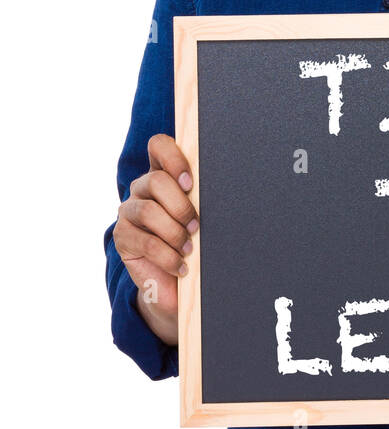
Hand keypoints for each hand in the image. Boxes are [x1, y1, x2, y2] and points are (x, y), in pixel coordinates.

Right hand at [112, 133, 197, 345]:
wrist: (175, 282)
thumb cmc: (193, 243)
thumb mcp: (201, 218)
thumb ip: (202, 199)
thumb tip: (225, 188)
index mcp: (163, 174)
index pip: (159, 146)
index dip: (174, 159)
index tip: (192, 183)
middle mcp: (142, 188)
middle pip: (156, 181)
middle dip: (181, 206)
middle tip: (196, 227)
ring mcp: (128, 211)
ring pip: (149, 211)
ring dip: (175, 232)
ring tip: (189, 249)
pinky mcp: (122, 237)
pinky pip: (145, 242)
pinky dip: (168, 256)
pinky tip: (181, 266)